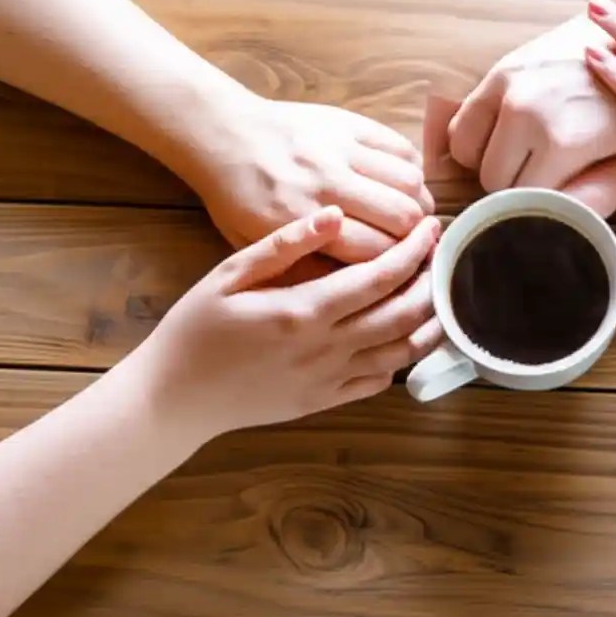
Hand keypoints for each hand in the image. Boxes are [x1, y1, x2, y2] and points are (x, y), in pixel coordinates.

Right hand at [125, 207, 441, 440]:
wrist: (173, 398)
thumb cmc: (195, 329)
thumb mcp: (229, 274)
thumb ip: (285, 244)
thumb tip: (335, 213)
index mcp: (304, 311)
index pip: (380, 277)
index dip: (414, 251)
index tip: (431, 228)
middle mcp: (325, 349)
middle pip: (402, 315)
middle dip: (431, 282)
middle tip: (442, 257)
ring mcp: (327, 381)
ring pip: (401, 354)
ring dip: (428, 324)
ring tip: (439, 295)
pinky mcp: (323, 403)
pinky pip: (378, 383)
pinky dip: (400, 358)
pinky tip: (403, 336)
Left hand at [188, 97, 434, 261]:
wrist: (221, 134)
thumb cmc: (236, 198)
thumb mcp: (254, 246)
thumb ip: (302, 270)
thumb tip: (355, 293)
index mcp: (298, 220)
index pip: (374, 252)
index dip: (399, 268)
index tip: (409, 275)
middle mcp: (324, 183)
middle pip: (402, 217)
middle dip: (417, 238)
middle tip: (419, 247)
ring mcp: (339, 149)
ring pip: (409, 181)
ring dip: (420, 203)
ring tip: (415, 217)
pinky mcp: (349, 123)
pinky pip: (401, 148)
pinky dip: (412, 170)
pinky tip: (403, 185)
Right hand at [447, 15, 615, 215]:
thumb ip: (603, 197)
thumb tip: (560, 223)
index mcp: (562, 140)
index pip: (523, 202)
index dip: (539, 211)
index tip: (558, 206)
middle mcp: (524, 111)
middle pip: (493, 182)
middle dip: (516, 189)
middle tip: (549, 180)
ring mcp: (506, 86)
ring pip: (470, 157)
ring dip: (492, 164)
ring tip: (527, 159)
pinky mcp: (498, 69)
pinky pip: (462, 126)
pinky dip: (477, 141)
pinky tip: (510, 139)